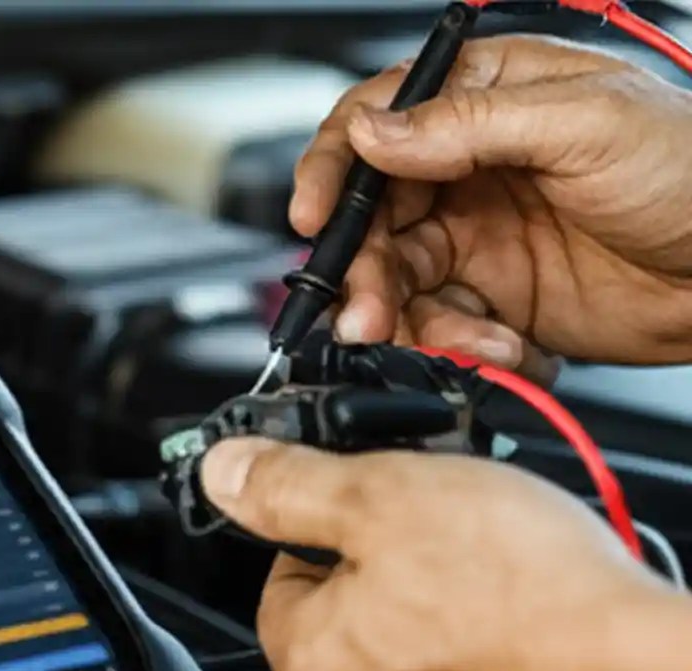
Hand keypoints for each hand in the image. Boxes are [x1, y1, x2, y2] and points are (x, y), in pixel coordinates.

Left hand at [201, 438, 691, 670]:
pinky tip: (512, 610)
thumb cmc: (524, 592)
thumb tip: (222, 472)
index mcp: (311, 664)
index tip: (368, 503)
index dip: (324, 525)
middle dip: (384, 561)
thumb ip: (288, 485)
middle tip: (437, 527)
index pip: (279, 578)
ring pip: (404, 639)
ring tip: (486, 566)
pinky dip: (477, 639)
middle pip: (341, 612)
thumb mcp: (382, 496)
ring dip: (434, 596)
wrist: (644, 666)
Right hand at [294, 35, 691, 375]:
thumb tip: (373, 133)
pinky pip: (438, 321)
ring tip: (443, 338)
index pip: (375, 122)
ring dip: (400, 315)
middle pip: (371, 213)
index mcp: (484, 101)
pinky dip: (454, 343)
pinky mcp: (494, 295)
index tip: (314, 213)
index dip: (334, 166)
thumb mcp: (582, 123)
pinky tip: (500, 344)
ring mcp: (477, 234)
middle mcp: (467, 166)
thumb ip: (467, 126)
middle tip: (366, 307)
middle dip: (363, 265)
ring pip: (395, 276)